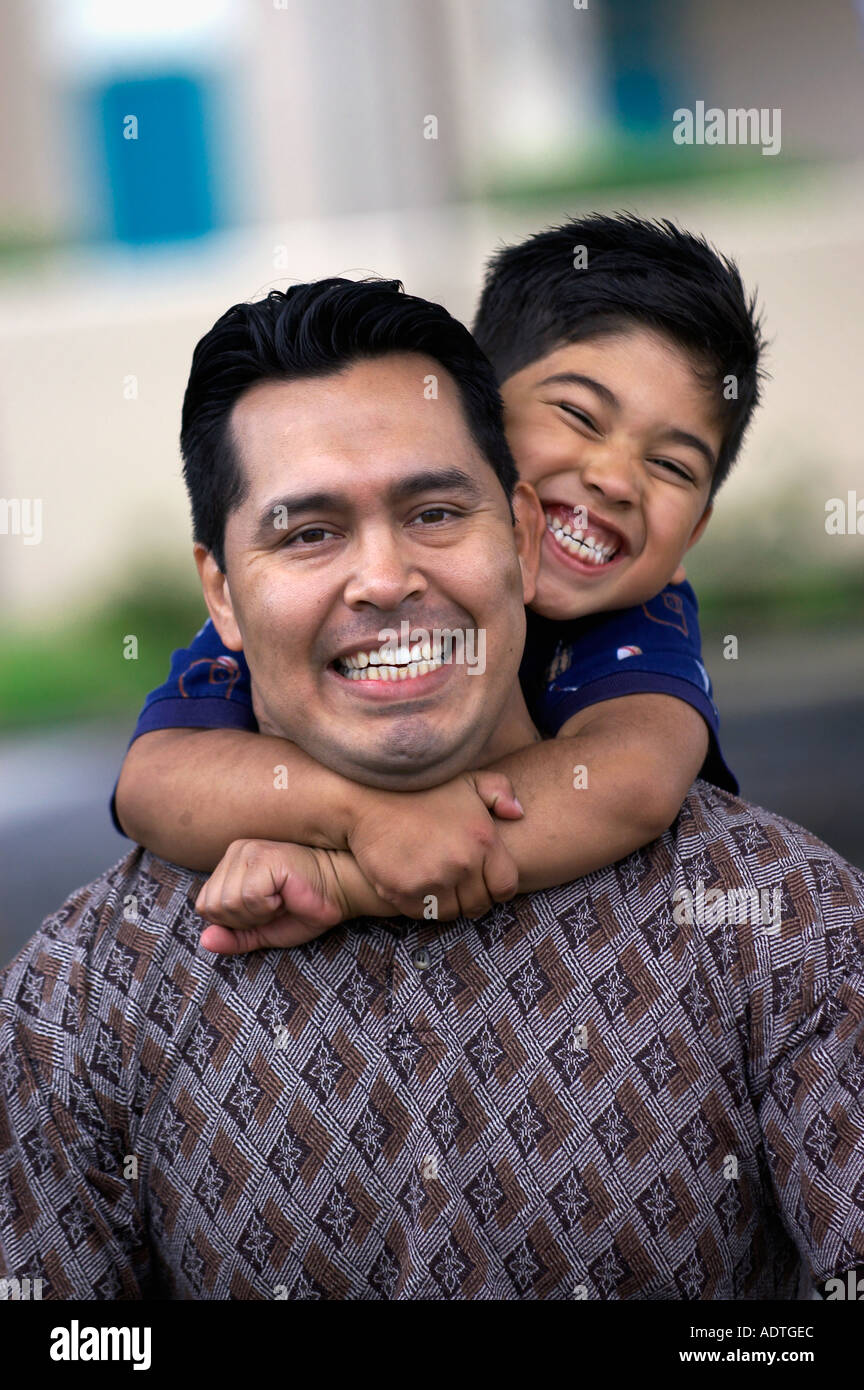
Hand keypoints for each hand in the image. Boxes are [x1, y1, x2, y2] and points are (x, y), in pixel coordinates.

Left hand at [195, 839, 346, 953]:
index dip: (234, 922)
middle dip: (244, 920)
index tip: (266, 912)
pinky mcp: (265, 858)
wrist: (341, 892)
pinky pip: (248, 896)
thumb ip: (233, 937)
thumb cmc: (305, 908)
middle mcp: (236, 852)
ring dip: (258, 914)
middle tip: (276, 907)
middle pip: (213, 906)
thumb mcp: (263, 930)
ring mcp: (249, 852)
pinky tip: (286, 896)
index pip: (206, 906)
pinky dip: (267, 907)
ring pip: (228, 902)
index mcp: (231, 864)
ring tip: (282, 900)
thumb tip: (204, 942)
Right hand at [346, 771, 522, 919]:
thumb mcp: (467, 779)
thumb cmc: (421, 788)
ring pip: (452, 912)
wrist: (369, 798)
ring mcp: (433, 880)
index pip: (506, 885)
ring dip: (448, 903)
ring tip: (438, 884)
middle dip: (472, 897)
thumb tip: (519, 814)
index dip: (497, 887)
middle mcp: (462, 864)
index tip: (484, 881)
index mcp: (483, 840)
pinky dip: (423, 905)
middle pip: (479, 904)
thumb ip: (500, 792)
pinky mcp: (405, 892)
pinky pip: (424, 914)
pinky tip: (417, 884)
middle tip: (458, 885)